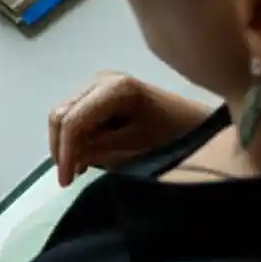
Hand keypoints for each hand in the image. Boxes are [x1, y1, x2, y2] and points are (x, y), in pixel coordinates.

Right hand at [49, 71, 210, 185]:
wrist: (199, 124)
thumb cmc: (175, 135)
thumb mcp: (137, 147)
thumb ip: (100, 151)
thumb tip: (70, 160)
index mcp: (115, 88)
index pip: (73, 120)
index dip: (65, 152)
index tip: (66, 181)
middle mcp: (101, 79)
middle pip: (61, 114)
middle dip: (60, 148)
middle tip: (68, 179)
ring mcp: (99, 84)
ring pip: (63, 115)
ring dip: (66, 144)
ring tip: (77, 171)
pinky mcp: (99, 94)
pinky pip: (74, 116)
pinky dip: (75, 139)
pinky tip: (85, 157)